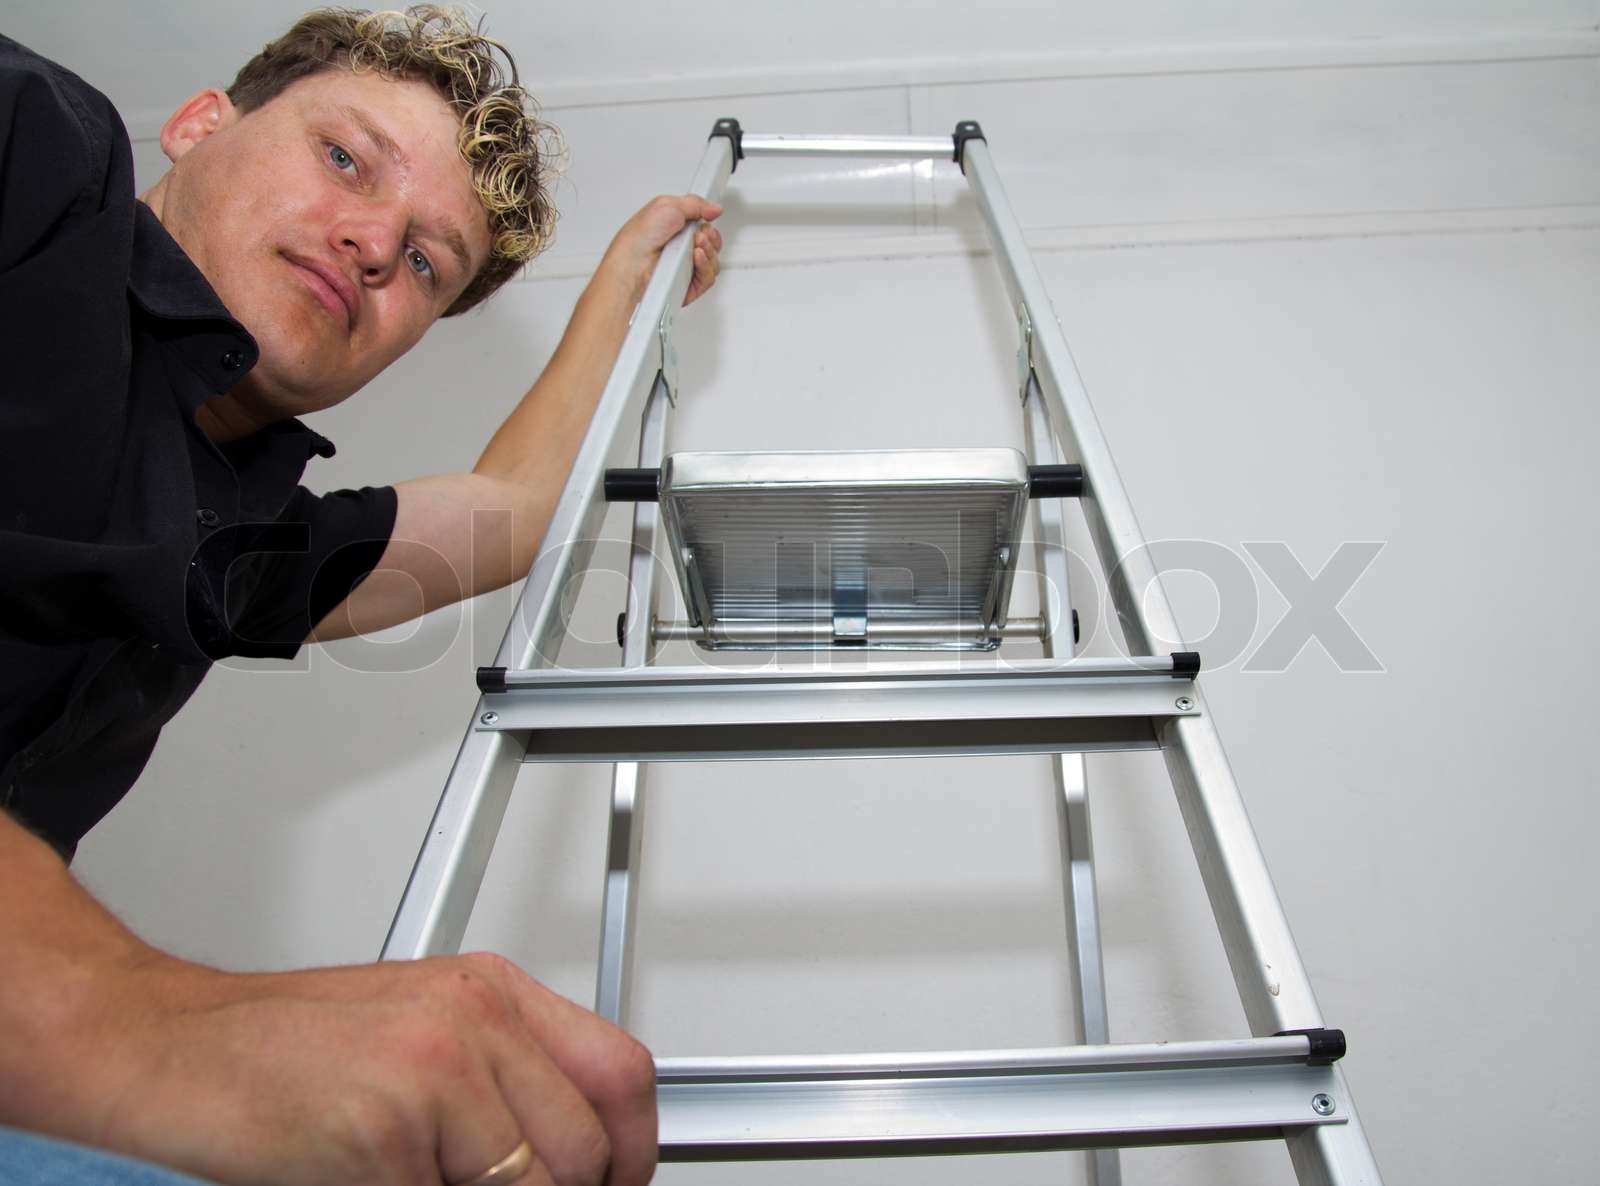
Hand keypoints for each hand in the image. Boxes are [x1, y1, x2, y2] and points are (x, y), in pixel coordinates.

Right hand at [79, 951, 656, 1185]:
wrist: (172, 1046)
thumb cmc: (282, 1047)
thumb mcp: (420, 1032)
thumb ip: (503, 1079)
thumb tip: (575, 1151)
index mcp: (492, 991)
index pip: (619, 1073)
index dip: (630, 1150)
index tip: (616, 1181)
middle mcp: (473, 1020)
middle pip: (584, 1146)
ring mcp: (433, 1074)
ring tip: (424, 1179)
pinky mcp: (384, 1137)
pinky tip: (375, 1179)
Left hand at [601, 194, 722, 306]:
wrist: (632, 265)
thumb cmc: (639, 238)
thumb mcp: (668, 206)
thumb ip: (695, 204)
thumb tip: (714, 208)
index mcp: (675, 227)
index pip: (704, 225)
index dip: (709, 222)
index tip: (708, 219)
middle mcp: (681, 246)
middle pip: (712, 243)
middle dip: (710, 236)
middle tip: (698, 235)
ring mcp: (685, 266)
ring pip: (713, 260)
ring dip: (708, 251)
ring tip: (694, 247)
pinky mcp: (688, 284)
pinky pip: (708, 277)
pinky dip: (705, 266)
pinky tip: (695, 259)